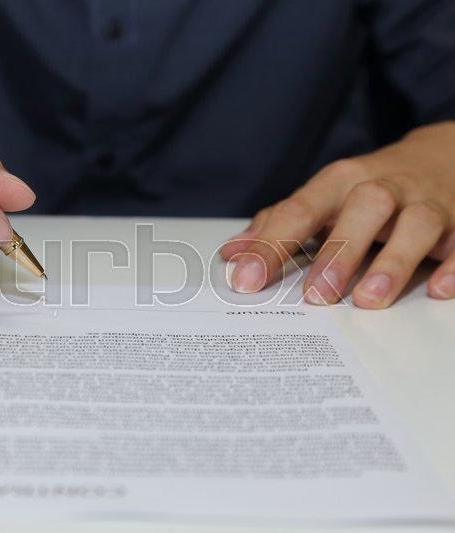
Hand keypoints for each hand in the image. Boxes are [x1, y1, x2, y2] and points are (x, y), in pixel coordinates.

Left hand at [220, 121, 454, 307]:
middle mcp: (382, 187)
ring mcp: (426, 202)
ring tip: (369, 300)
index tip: (245, 280)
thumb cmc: (370, 186)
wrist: (443, 154)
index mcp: (339, 182)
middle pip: (361, 209)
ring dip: (393, 262)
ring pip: (415, 224)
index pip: (299, 211)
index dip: (270, 246)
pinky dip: (454, 266)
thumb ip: (278, 224)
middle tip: (315, 296)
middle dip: (338, 252)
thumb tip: (232, 253)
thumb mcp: (322, 197)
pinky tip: (438, 290)